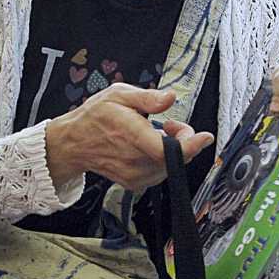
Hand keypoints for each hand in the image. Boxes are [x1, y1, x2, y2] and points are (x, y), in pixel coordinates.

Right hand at [45, 83, 214, 193]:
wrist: (73, 143)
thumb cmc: (95, 117)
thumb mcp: (118, 94)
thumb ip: (147, 97)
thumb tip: (170, 98)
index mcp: (130, 135)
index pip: (165, 150)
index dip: (190, 145)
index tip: (205, 136)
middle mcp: (133, 160)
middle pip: (174, 157)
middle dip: (182, 139)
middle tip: (170, 124)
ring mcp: (133, 175)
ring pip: (170, 166)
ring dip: (173, 150)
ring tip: (158, 133)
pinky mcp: (134, 183)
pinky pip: (161, 173)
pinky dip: (163, 160)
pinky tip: (150, 147)